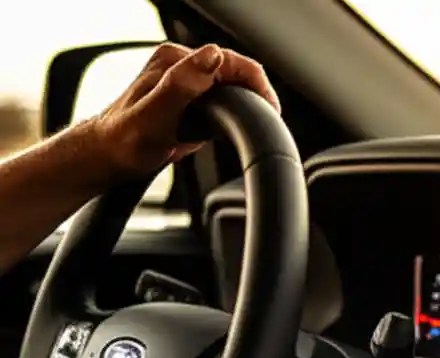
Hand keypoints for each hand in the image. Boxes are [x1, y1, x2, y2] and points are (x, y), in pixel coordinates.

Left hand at [91, 43, 280, 176]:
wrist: (107, 157)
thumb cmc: (125, 142)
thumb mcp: (155, 115)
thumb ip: (182, 85)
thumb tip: (213, 55)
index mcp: (175, 61)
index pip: (233, 62)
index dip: (258, 87)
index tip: (269, 111)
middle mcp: (180, 64)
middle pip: (236, 74)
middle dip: (252, 98)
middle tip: (257, 126)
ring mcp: (185, 79)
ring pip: (231, 87)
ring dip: (243, 107)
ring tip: (242, 130)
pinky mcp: (188, 96)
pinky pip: (221, 99)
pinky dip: (230, 115)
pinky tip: (222, 131)